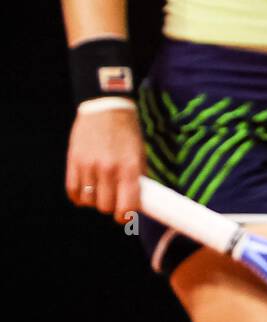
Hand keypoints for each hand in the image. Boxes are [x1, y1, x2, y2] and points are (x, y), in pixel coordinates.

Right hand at [66, 106, 145, 222]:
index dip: (126, 215)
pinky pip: (73, 192)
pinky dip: (80, 195)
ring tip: (100, 187)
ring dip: (94, 199)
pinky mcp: (74, 161)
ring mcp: (89, 165)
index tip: (125, 214)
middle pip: (105, 207)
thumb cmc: (127, 130)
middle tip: (114, 197)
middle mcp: (108, 168)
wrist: (106, 106)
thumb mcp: (139, 152)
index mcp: (129, 166)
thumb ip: (137, 177)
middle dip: (110, 206)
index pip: (126, 206)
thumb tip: (137, 202)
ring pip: (89, 201)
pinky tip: (87, 187)